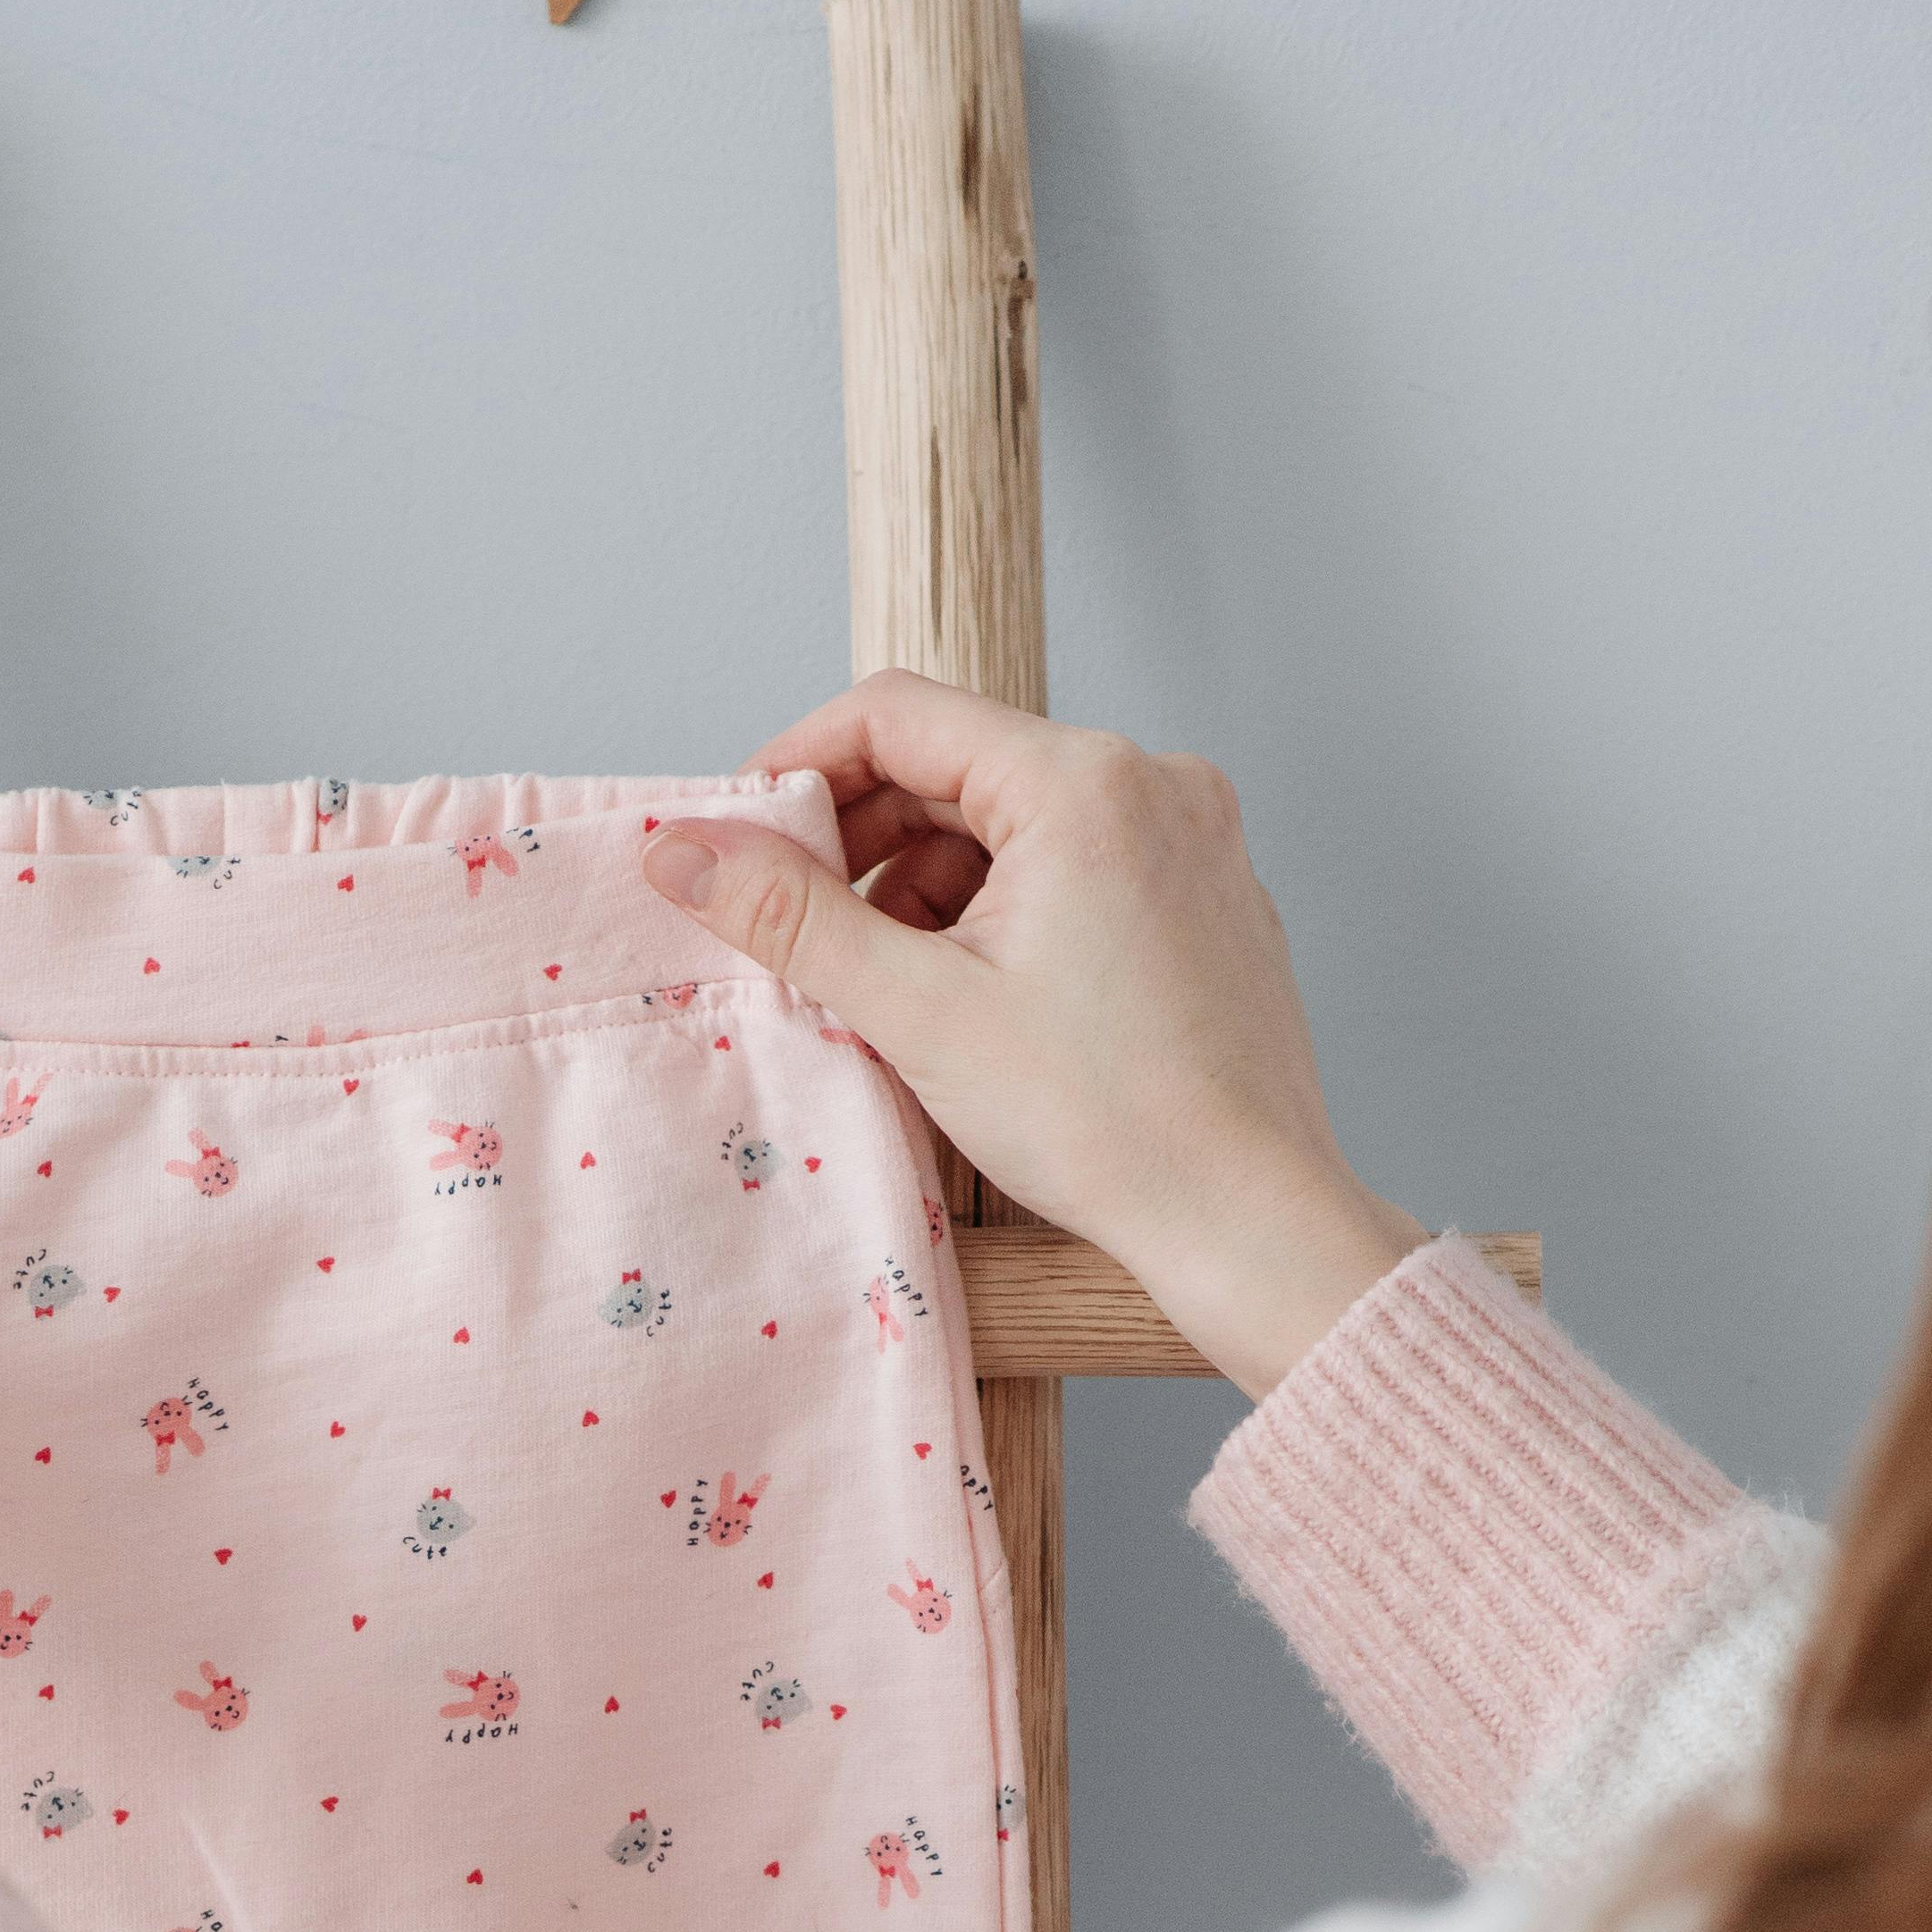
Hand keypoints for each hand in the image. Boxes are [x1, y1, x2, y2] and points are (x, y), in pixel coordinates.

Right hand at [642, 681, 1423, 1397]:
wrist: (1249, 1217)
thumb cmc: (1110, 1123)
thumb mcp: (917, 1013)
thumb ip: (788, 919)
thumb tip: (682, 852)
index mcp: (1083, 780)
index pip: (897, 714)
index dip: (795, 767)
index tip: (738, 838)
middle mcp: (1151, 783)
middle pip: (958, 767)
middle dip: (864, 846)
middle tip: (800, 937)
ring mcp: (1190, 838)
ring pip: (1013, 826)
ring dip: (930, 892)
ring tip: (893, 994)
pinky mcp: (1205, 898)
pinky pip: (1075, 870)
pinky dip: (1002, 916)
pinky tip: (972, 1006)